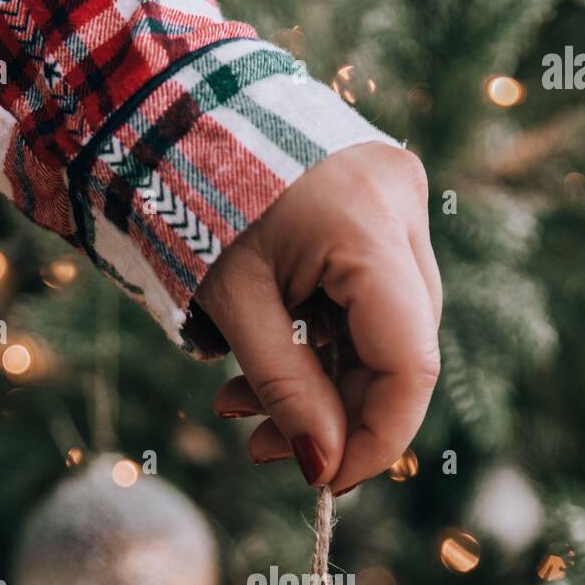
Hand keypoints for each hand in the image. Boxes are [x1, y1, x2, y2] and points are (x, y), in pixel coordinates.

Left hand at [194, 143, 441, 492]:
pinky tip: (265, 368)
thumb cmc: (192, 195)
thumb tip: (322, 468)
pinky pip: (369, 298)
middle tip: (266, 450)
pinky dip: (322, 343)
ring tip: (243, 409)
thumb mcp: (232, 304)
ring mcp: (397, 201)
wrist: (173, 104)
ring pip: (386, 330)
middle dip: (337, 414)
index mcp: (368, 226)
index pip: (411, 363)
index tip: (326, 480)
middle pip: (402, 349)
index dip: (378, 436)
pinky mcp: (379, 205)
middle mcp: (402, 208)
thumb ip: (284, 388)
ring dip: (322, 384)